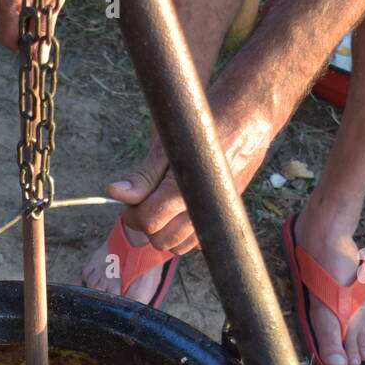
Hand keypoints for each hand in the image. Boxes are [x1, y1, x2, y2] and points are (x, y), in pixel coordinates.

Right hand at [0, 0, 72, 52]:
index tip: (31, 47)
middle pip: (5, 20)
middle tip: (39, 10)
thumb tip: (40, 56)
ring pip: (2, 3)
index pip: (6, 39)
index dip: (19, 46)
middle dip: (21, 21)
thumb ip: (43, 28)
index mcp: (9, 2)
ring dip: (17, 1)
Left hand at [108, 111, 273, 253]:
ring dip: (165, 232)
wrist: (248, 118)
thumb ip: (143, 176)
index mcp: (184, 191)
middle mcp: (202, 208)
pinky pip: (200, 241)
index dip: (132, 214)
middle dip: (147, 225)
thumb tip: (115, 193)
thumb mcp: (167, 145)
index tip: (129, 202)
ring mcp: (216, 214)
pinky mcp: (225, 214)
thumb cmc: (207, 125)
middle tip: (144, 202)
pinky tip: (181, 211)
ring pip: (180, 246)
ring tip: (161, 206)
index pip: (149, 222)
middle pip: (162, 240)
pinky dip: (186, 234)